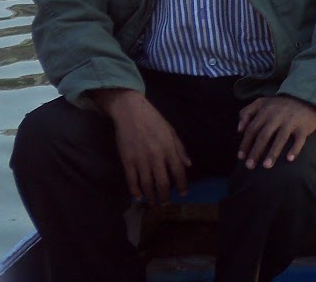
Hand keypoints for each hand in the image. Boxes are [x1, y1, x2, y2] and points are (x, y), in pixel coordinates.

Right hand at [96, 89, 190, 204]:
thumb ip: (180, 149)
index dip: (182, 184)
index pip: (178, 171)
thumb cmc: (154, 120)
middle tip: (166, 203)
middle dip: (165, 196)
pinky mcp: (127, 161)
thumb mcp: (171, 131)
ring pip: (147, 184)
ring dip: (151, 196)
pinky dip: (135, 190)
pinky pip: (131, 180)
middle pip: (163, 182)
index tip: (183, 193)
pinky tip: (138, 196)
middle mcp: (156, 156)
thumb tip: (188, 165)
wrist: (131, 113)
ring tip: (153, 203)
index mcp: (169, 148)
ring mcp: (140, 159)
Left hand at [236, 96, 315, 168]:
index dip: (245, 143)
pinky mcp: (304, 126)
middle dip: (256, 151)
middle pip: (264, 135)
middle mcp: (278, 116)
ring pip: (281, 138)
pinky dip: (295, 149)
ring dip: (273, 153)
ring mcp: (291, 121)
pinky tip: (289, 159)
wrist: (306, 97)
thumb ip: (246, 113)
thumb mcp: (261, 103)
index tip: (241, 157)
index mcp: (266, 110)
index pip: (252, 129)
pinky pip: (299, 139)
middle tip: (249, 166)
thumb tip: (239, 130)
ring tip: (266, 166)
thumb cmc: (279, 105)